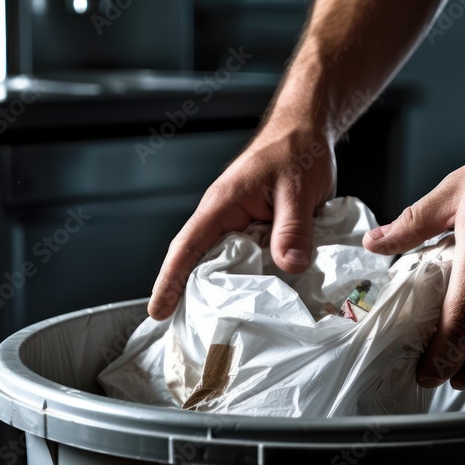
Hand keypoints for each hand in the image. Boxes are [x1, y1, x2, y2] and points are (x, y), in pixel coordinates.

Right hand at [148, 121, 336, 319]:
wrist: (307, 131)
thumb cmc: (296, 151)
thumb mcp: (298, 189)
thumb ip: (293, 227)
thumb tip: (290, 265)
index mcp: (222, 203)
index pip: (187, 246)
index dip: (169, 280)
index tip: (157, 311)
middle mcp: (223, 216)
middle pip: (197, 260)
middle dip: (187, 294)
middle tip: (187, 333)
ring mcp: (238, 224)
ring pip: (223, 263)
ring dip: (221, 291)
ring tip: (217, 328)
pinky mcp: (256, 230)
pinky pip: (246, 260)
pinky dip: (248, 280)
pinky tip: (256, 303)